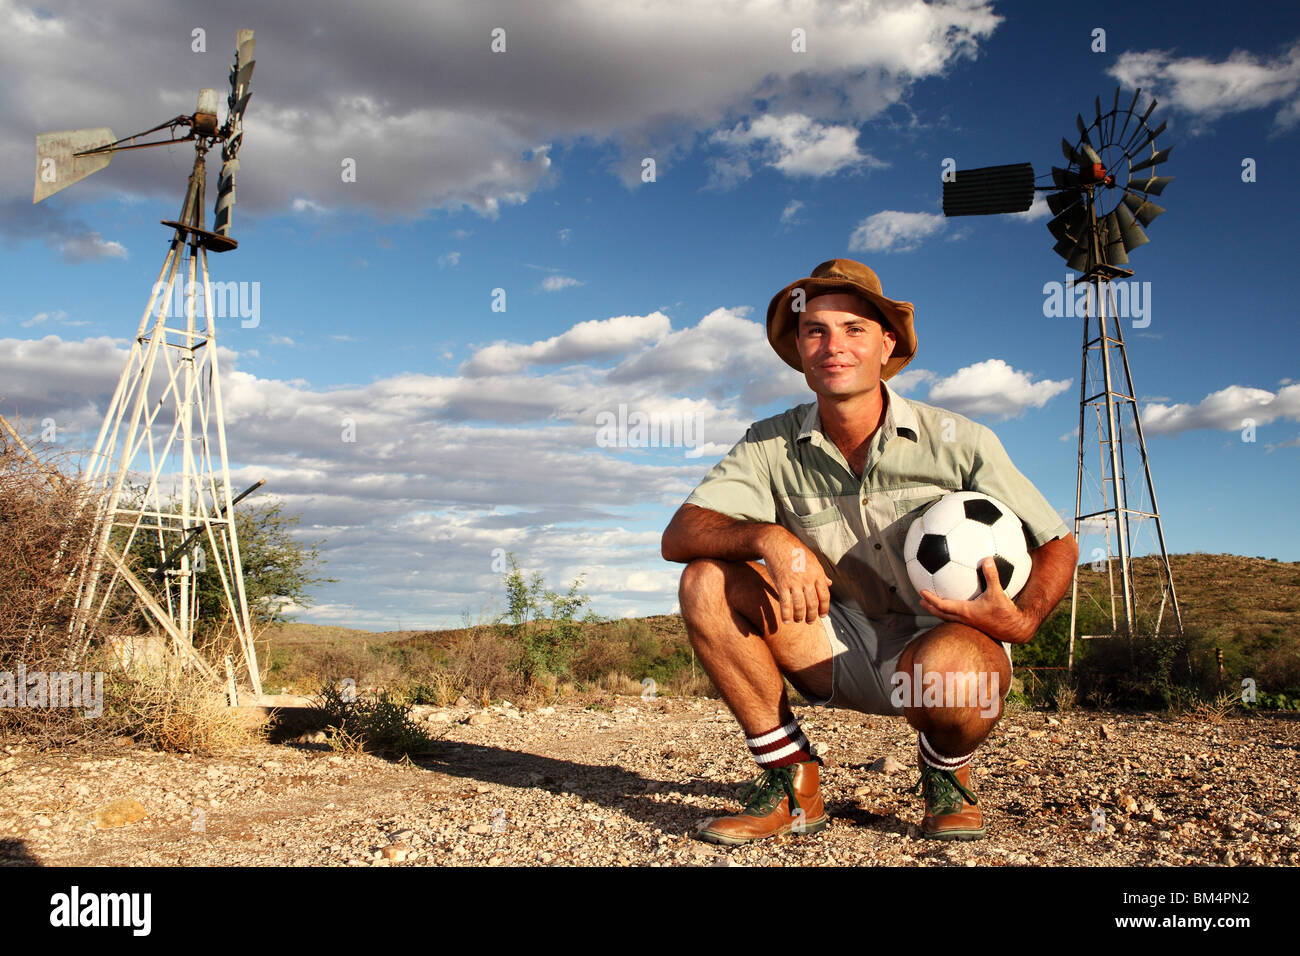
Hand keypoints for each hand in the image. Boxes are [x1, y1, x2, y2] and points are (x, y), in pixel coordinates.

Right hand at [761, 529, 831, 624]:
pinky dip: (786, 614)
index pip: (824, 596)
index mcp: (817, 573)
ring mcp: (794, 582)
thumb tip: (829, 583)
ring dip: (800, 616)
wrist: (777, 543)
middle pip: (813, 603)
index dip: (824, 608)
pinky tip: (786, 620)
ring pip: (800, 606)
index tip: (823, 615)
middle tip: (810, 621)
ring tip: (799, 620)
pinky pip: (785, 603)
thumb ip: (821, 573)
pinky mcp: (782, 584)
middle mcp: (807, 579)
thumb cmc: (795, 550)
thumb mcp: (813, 560)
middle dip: (812, 616)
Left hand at [918, 556, 1034, 642]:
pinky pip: (957, 618)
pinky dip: (951, 612)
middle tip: (921, 600)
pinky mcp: (975, 624)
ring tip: (932, 604)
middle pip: (941, 614)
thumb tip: (987, 559)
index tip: (921, 592)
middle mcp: (964, 618)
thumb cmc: (1005, 612)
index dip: (931, 599)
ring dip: (938, 611)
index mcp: (965, 611)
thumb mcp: (998, 592)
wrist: (1013, 630)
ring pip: (948, 618)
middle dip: (929, 607)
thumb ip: (992, 575)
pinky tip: (955, 605)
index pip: (942, 605)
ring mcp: (969, 623)